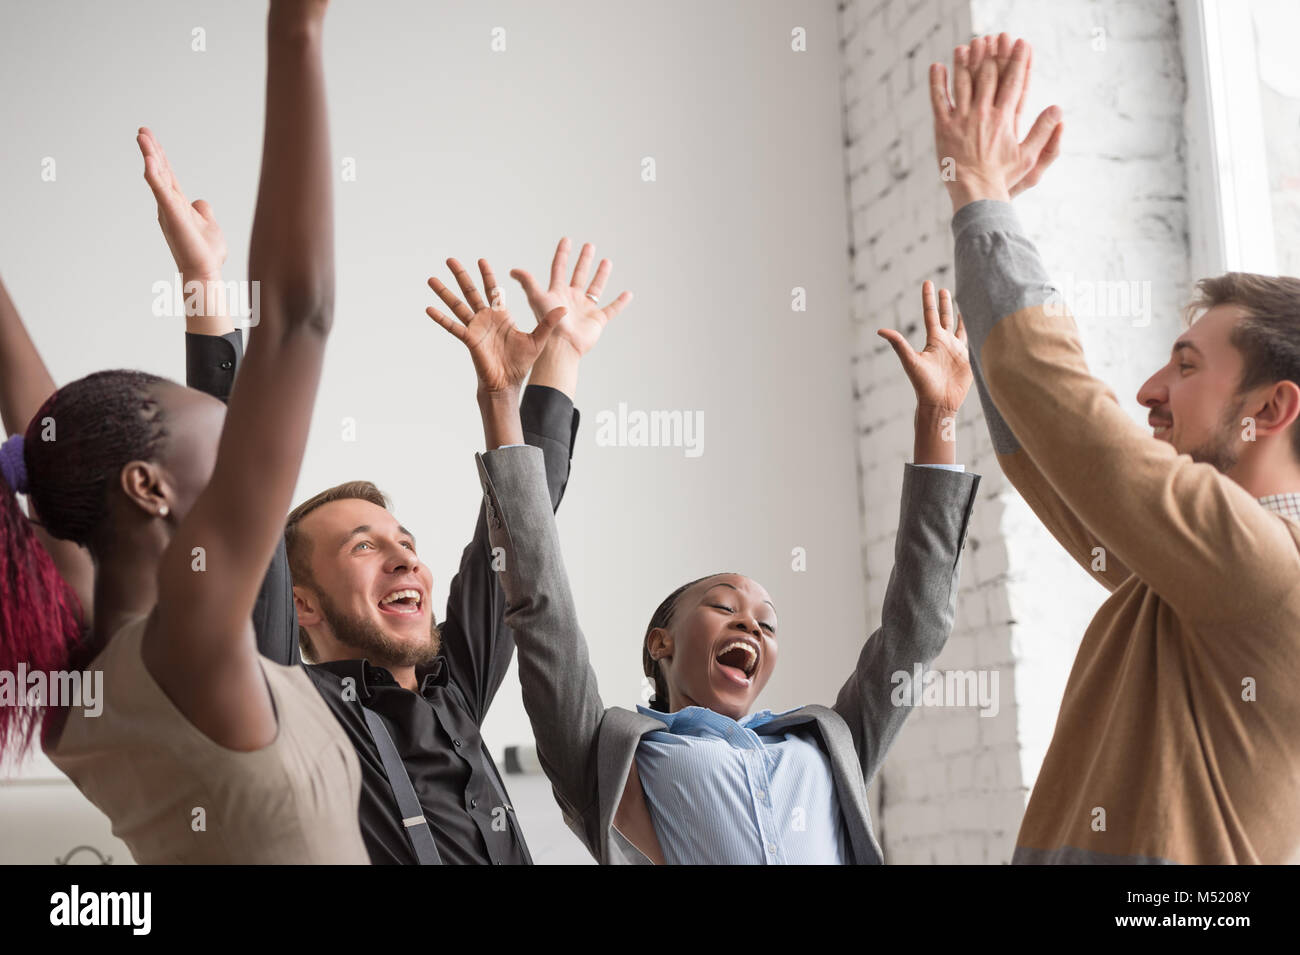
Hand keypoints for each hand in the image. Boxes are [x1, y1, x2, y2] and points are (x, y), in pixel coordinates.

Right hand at [137, 127, 226, 280]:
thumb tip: (200, 201)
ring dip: (150, 156)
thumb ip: (203, 211)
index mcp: (178, 204)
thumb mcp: (209, 225)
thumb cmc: (206, 253)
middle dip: (152, 150)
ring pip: (157, 177)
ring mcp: (169, 209)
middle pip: (160, 171)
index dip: (160, 156)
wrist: (204, 272)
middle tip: (142, 130)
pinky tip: (149, 161)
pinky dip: (155, 176)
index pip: (168, 174)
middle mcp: (170, 204)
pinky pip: (161, 192)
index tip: (151, 137)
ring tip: (142, 137)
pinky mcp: (172, 215)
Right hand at [427, 258, 565, 395]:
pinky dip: (441, 318)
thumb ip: (548, 323)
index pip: (492, 290)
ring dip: (445, 292)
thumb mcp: (538, 339)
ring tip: (431, 278)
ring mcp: (475, 328)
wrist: (508, 383)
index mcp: (501, 316)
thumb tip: (564, 308)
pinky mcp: (469, 339)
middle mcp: (485, 318)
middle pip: (471, 291)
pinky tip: (429, 308)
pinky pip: (453, 327)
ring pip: (457, 305)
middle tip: (450, 259)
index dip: (487, 275)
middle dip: (461, 275)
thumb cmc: (521, 363)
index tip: (481, 260)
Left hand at [509, 238, 631, 356]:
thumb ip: (527, 282)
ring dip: (601, 275)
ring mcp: (585, 309)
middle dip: (583, 260)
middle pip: (578, 275)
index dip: (562, 254)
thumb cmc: (548, 323)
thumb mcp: (537, 298)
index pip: (559, 268)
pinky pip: (611, 309)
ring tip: (606, 261)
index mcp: (557, 292)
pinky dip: (620, 303)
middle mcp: (571, 299)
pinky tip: (627, 294)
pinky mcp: (597, 320)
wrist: (562, 344)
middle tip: (589, 246)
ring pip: (595, 288)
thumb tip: (513, 270)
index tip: (566, 240)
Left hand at [878, 281, 971, 414]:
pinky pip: (972, 341)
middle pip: (945, 318)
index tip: (928, 282)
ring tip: (964, 303)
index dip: (929, 298)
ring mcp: (956, 350)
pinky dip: (975, 331)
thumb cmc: (923, 384)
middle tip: (944, 289)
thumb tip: (880, 330)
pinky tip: (978, 324)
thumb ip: (898, 344)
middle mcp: (944, 343)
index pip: (931, 313)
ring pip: (960, 328)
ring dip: (960, 315)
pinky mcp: (968, 359)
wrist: (940, 403)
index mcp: (933, 340)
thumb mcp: (911, 361)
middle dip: (944, 303)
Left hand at [929, 34, 1062, 209]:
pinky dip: (937, 83)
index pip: (1014, 82)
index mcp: (1005, 118)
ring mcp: (962, 120)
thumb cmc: (1004, 178)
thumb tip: (1059, 110)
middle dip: (993, 54)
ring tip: (968, 44)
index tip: (1021, 42)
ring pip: (963, 83)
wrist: (975, 194)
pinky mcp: (943, 128)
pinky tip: (937, 66)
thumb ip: (1044, 132)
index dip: (1018, 60)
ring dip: (965, 61)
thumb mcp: (1029, 157)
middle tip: (995, 35)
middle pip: (989, 76)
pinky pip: (939, 100)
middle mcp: (983, 114)